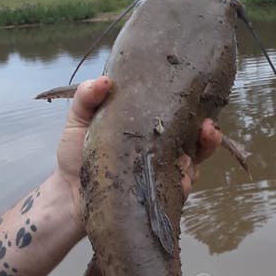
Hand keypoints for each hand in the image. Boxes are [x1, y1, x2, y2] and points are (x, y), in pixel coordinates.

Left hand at [53, 75, 222, 225]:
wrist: (68, 196)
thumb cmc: (74, 156)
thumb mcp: (78, 120)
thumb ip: (87, 98)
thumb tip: (105, 80)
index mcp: (145, 128)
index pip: (174, 114)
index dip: (191, 105)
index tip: (198, 95)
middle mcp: (159, 149)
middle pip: (193, 137)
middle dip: (207, 131)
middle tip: (207, 125)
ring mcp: (161, 173)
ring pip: (194, 161)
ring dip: (203, 151)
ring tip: (203, 139)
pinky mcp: (158, 195)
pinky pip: (181, 187)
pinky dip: (187, 179)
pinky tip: (184, 172)